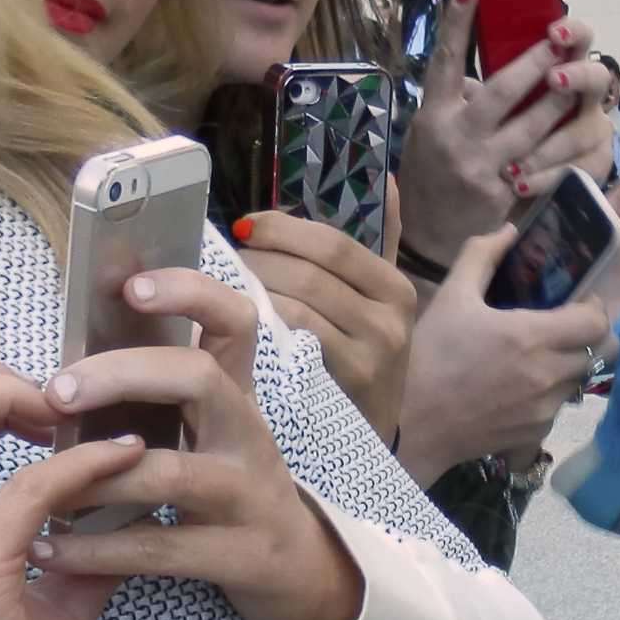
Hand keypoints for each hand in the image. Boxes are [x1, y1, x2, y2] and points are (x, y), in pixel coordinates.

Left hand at [32, 270, 364, 619]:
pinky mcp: (236, 554)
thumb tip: (65, 371)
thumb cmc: (228, 488)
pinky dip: (95, 550)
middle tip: (58, 392)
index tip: (131, 289)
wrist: (297, 567)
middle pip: (198, 379)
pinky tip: (48, 547)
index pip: (234, 321)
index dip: (189, 293)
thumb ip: (155, 396)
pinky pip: (158, 548)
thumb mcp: (209, 430)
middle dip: (120, 374)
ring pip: (172, 472)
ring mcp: (247, 496)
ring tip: (45, 481)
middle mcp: (248, 435)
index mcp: (236, 394)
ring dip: (98, 474)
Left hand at [238, 180, 415, 447]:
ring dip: (248, 296)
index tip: (244, 229)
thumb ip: (380, 241)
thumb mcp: (379, 303)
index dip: (281, 229)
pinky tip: (234, 332)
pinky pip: (287, 344)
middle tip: (222, 265)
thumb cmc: (362, 363)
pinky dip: (255, 333)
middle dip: (256, 263)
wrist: (370, 442)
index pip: (331, 242)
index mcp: (397, 288)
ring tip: (222, 295)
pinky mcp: (342, 390)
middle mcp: (391, 322)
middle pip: (307, 272)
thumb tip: (385, 178)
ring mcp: (370, 358)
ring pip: (294, 306)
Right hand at [389, 228, 609, 485]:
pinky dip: (548, 396)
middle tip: (566, 327)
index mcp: (533, 336)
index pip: (598, 322)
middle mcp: (548, 375)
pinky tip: (519, 390)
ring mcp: (545, 410)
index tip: (576, 302)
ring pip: (581, 381)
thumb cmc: (430, 354)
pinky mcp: (536, 435)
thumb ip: (482, 255)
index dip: (594, 308)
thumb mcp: (451, 296)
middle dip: (590, 335)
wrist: (409, 422)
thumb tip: (509, 230)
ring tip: (538, 357)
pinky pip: (558, 409)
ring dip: (570, 365)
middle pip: (603, 352)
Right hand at [396, 0, 615, 265]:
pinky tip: (589, 136)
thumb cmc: (433, 177)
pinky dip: (567, 153)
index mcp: (434, 115)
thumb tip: (482, 72)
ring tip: (583, 80)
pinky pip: (542, 169)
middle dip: (535, 62)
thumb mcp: (429, 133)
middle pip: (501, 91)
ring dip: (560, 103)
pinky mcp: (502, 197)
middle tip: (562, 37)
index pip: (443, 61)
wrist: (429, 241)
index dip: (455, 24)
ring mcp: (480, 169)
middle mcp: (455, 138)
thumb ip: (456, 103)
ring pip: (530, 129)